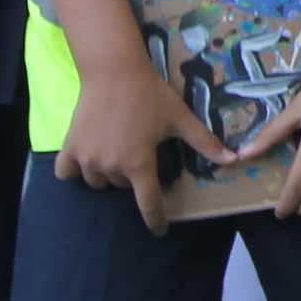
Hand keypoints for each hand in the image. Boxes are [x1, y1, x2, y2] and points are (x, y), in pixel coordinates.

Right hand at [51, 57, 232, 235]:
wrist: (113, 70)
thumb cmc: (150, 94)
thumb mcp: (180, 118)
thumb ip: (204, 142)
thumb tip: (233, 159)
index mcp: (139, 163)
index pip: (148, 204)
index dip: (156, 220)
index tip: (159, 230)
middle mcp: (111, 166)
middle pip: (123, 186)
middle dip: (132, 175)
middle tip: (138, 150)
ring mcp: (87, 159)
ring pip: (98, 182)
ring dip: (107, 173)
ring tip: (116, 150)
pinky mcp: (69, 148)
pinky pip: (67, 173)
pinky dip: (75, 170)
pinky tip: (86, 159)